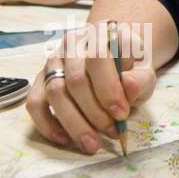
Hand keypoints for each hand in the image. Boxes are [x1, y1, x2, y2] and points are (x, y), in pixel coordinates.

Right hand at [26, 23, 157, 152]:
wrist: (113, 60)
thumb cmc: (128, 69)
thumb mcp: (144, 72)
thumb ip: (140, 80)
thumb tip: (129, 86)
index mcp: (100, 34)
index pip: (98, 57)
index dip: (108, 89)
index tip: (121, 114)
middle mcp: (72, 43)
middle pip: (75, 80)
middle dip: (94, 113)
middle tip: (111, 132)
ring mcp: (53, 61)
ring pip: (54, 92)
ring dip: (74, 123)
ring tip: (92, 143)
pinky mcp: (40, 80)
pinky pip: (34, 103)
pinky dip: (47, 124)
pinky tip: (65, 139)